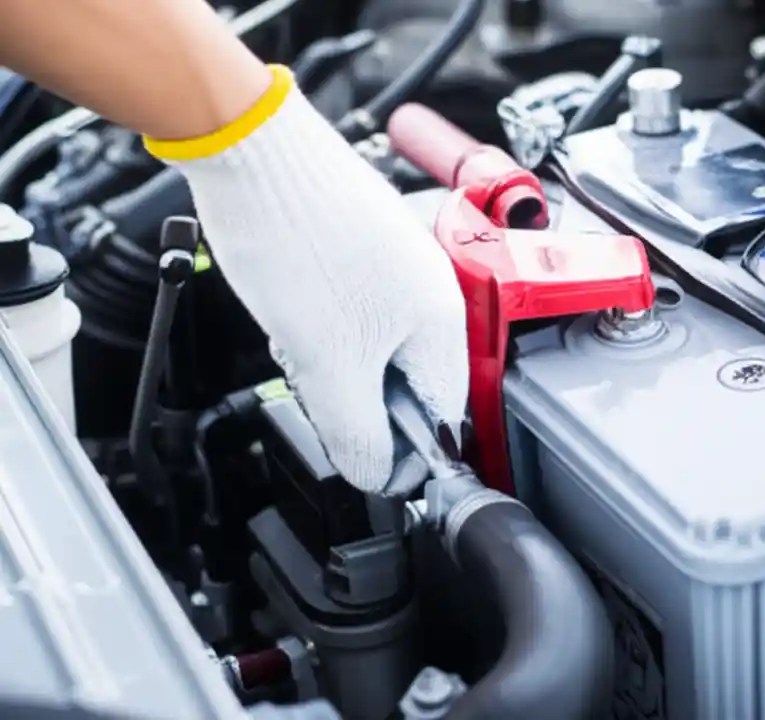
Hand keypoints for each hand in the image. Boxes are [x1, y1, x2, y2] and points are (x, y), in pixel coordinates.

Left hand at [158, 69, 467, 493]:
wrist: (255, 152)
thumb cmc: (296, 238)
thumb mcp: (326, 362)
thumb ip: (359, 432)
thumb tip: (379, 478)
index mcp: (442, 323)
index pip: (444, 419)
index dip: (405, 455)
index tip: (366, 467)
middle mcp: (435, 292)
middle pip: (413, 384)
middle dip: (363, 402)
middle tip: (318, 391)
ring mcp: (404, 266)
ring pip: (381, 350)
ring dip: (341, 365)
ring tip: (300, 343)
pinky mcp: (369, 249)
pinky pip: (360, 314)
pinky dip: (328, 329)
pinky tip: (297, 314)